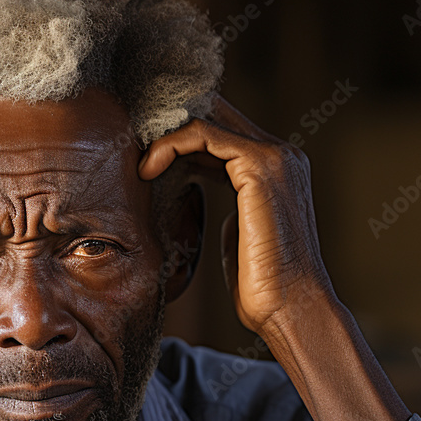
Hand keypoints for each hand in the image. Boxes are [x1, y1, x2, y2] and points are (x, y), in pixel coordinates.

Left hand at [138, 96, 331, 334]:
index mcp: (277, 169)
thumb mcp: (237, 232)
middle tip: (132, 143)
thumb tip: (201, 195)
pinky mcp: (261, 167)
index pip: (222, 131)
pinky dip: (170, 144)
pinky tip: (148, 168)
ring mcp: (275, 158)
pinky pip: (204, 134)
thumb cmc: (261, 284)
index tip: (143, 154)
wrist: (288, 307)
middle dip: (169, 124)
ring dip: (164, 133)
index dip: (179, 137)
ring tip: (137, 157)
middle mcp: (281, 156)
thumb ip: (229, 206)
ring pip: (207, 119)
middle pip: (216, 114)